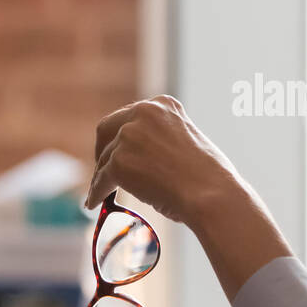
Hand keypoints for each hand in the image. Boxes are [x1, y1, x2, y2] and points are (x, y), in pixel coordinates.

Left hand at [84, 96, 293, 300]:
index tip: (118, 150)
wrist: (212, 195)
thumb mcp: (188, 141)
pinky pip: (101, 181)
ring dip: (102, 176)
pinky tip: (94, 203)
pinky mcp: (118, 162)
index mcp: (163, 104)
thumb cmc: (210, 178)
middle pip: (107, 129)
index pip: (130, 116)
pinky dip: (97, 193)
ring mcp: (129, 136)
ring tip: (101, 192)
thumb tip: (141, 157)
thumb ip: (163, 139)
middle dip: (103, 149)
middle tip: (104, 169)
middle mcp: (143, 112)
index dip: (120, 136)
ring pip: (104, 159)